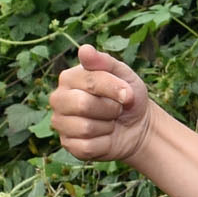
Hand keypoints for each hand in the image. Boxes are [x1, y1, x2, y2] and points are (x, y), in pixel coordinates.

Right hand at [51, 43, 152, 164]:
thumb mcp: (123, 75)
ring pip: (86, 128)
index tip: (129, 94)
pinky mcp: (68, 145)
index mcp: (69, 78)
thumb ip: (104, 62)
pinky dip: (104, 143)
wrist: (138, 127)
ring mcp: (61, 123)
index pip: (90, 82)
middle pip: (83, 105)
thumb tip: (85, 50)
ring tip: (109, 122)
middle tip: (116, 109)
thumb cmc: (127, 97)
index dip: (115, 89)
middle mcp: (59, 99)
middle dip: (110, 109)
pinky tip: (105, 137)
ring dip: (108, 126)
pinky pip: (87, 147)